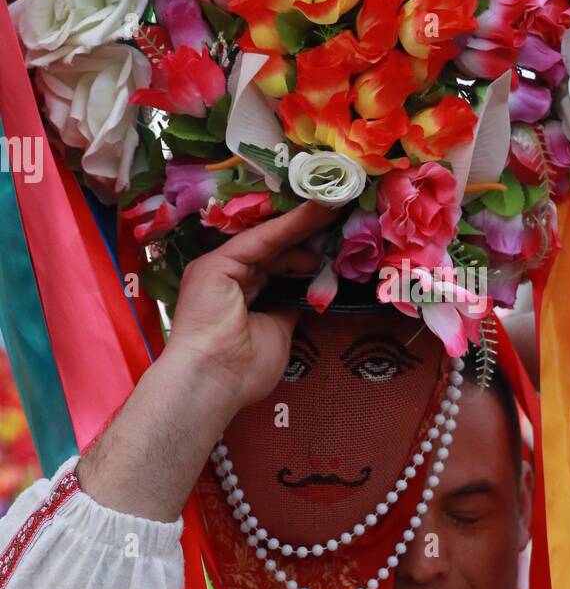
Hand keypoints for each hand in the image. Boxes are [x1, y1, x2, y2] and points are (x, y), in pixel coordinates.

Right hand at [78, 202, 335, 521]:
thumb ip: (288, 309)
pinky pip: (264, 238)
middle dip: (307, 234)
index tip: (332, 246)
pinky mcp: (219, 261)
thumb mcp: (277, 333)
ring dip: (306, 222)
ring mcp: (220, 266)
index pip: (275, 267)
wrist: (211, 382)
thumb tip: (306, 294)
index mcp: (237, 295)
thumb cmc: (242, 371)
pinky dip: (293, 224)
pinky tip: (319, 211)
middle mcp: (227, 276)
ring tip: (336, 206)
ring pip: (270, 239)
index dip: (303, 256)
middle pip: (274, 249)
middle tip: (339, 217)